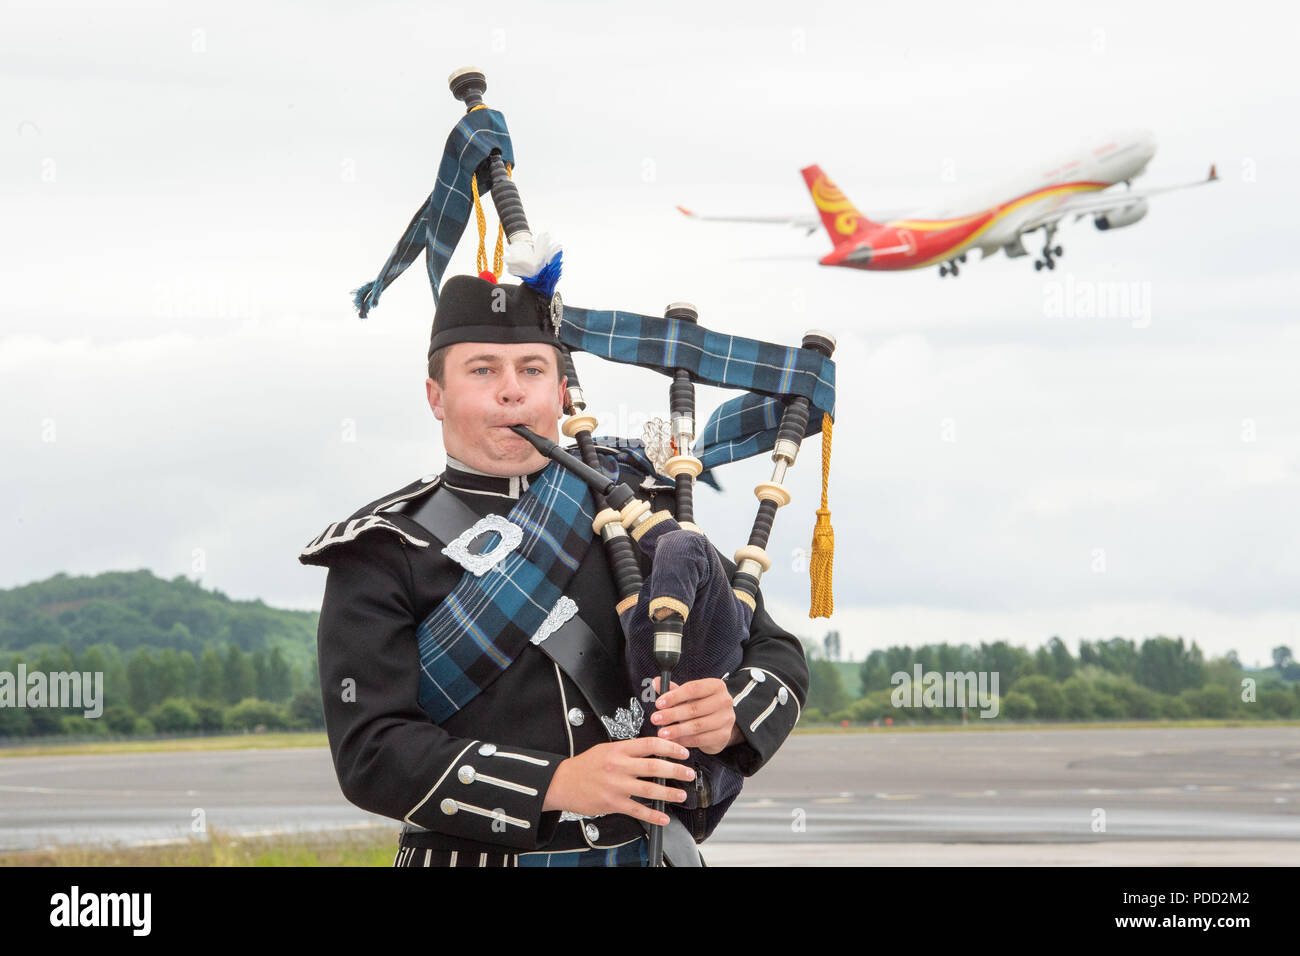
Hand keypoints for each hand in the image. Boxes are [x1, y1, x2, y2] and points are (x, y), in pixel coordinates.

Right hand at [543, 737, 694, 826]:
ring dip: (669, 793)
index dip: (670, 747)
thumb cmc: (584, 765)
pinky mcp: (613, 803)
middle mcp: (619, 766)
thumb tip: (652, 750)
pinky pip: (637, 810)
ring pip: (649, 789)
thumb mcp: (605, 749)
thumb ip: (627, 750)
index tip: (683, 752)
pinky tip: (663, 816)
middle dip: (676, 770)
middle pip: (654, 766)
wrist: (562, 782)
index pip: (650, 745)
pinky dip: (653, 815)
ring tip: (681, 794)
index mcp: (618, 749)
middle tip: (689, 773)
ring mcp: (616, 786)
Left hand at [650, 677, 741, 754]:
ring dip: (676, 730)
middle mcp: (724, 701)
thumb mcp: (690, 696)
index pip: (693, 688)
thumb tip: (656, 682)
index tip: (659, 703)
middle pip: (694, 708)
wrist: (720, 724)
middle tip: (656, 719)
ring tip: (662, 733)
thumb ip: (674, 690)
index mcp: (716, 686)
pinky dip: (684, 740)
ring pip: (697, 725)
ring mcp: (725, 719)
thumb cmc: (702, 706)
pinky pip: (700, 739)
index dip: (674, 696)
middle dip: (672, 714)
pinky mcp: (723, 735)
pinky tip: (673, 741)